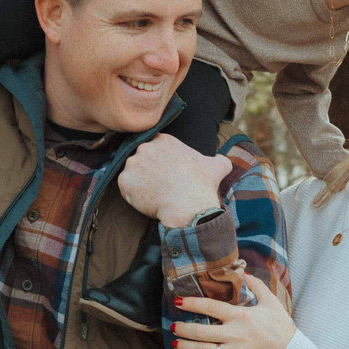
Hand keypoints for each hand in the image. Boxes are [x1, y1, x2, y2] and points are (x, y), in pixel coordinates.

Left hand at [118, 135, 232, 226]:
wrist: (188, 208)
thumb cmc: (202, 186)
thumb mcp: (217, 167)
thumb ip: (219, 159)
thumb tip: (223, 160)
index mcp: (164, 140)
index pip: (156, 147)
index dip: (160, 162)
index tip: (167, 173)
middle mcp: (146, 147)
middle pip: (142, 158)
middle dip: (148, 170)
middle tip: (160, 185)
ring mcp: (133, 163)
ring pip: (133, 172)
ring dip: (139, 181)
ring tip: (154, 194)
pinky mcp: (124, 180)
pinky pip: (125, 186)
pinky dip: (132, 194)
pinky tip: (146, 200)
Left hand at [173, 274, 294, 348]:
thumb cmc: (282, 330)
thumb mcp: (272, 303)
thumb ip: (257, 287)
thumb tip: (244, 272)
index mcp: (241, 316)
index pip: (210, 307)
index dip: (191, 303)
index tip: (177, 301)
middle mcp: (234, 335)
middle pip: (200, 331)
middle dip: (183, 328)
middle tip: (172, 326)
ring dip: (186, 347)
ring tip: (175, 343)